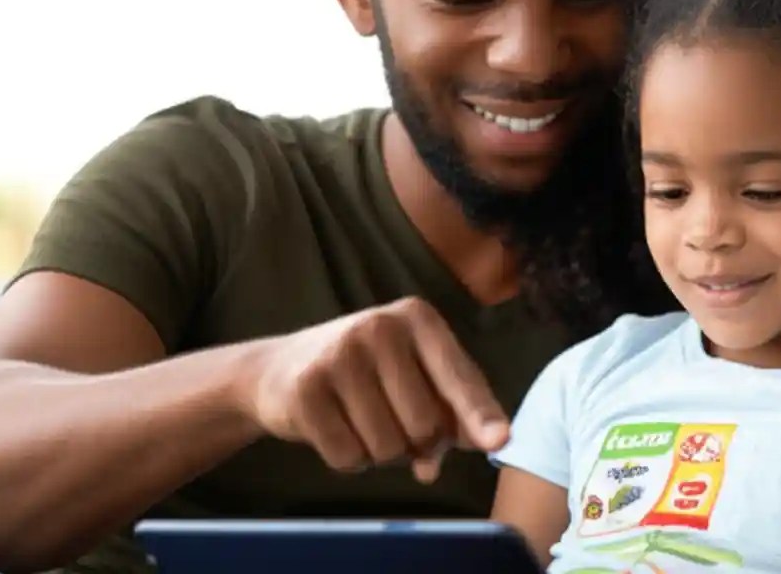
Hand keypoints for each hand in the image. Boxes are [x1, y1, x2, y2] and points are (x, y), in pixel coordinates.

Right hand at [238, 297, 509, 480]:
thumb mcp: (414, 376)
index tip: (500, 440)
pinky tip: (334, 429)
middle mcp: (381, 327)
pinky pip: (348, 457)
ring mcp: (340, 354)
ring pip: (387, 448)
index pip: (458, 377)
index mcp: (418, 319)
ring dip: (379, 454)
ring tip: (360, 422)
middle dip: (415, 444)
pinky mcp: (306, 388)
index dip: (480, 415)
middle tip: (392, 423)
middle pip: (424, 426)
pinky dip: (348, 460)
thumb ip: (451, 412)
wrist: (280, 369)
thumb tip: (469, 454)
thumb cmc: (367, 375)